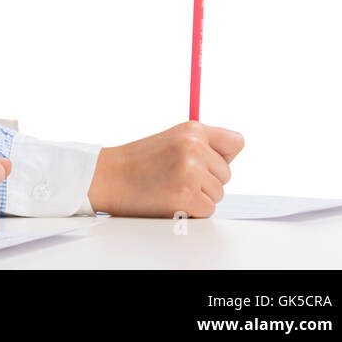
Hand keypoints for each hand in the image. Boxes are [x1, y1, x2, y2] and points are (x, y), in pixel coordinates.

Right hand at [88, 121, 243, 216]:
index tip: (207, 163)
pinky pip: (207, 211)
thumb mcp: (169, 140)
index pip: (236, 143)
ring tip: (170, 188)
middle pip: (226, 174)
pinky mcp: (187, 196)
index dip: (223, 156)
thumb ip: (199, 146)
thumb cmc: (136, 162)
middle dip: (206, 181)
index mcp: (192, 129)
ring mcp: (191, 171)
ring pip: (218, 194)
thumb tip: (227, 161)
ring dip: (198, 197)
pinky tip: (170, 200)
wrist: (106, 177)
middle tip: (176, 178)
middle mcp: (194, 147)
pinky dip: (191, 212)